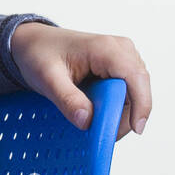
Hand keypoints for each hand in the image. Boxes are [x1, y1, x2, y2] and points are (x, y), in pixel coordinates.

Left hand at [10, 22, 150, 140]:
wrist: (32, 42)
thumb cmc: (38, 53)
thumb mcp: (46, 77)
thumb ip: (67, 99)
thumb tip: (87, 121)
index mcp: (105, 48)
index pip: (135, 77)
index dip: (141, 105)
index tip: (135, 129)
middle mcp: (120, 50)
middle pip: (137, 89)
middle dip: (124, 115)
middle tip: (101, 132)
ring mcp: (122, 58)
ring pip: (134, 94)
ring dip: (119, 112)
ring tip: (94, 121)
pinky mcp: (119, 68)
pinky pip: (127, 93)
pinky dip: (115, 106)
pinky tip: (96, 111)